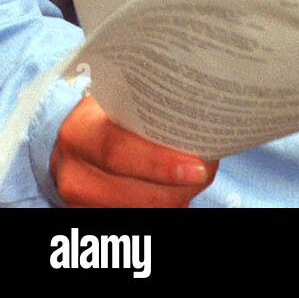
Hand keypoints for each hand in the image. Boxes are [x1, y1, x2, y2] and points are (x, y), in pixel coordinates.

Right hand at [51, 95, 218, 206]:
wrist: (83, 136)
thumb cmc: (112, 112)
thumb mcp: (122, 100)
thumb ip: (152, 109)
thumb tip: (204, 124)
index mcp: (78, 132)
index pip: (118, 152)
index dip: (161, 164)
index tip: (198, 167)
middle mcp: (70, 171)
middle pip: (133, 193)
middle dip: (177, 188)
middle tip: (205, 173)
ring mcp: (75, 201)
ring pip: (137, 212)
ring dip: (172, 200)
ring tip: (193, 180)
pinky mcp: (85, 218)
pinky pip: (131, 220)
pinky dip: (158, 208)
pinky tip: (174, 192)